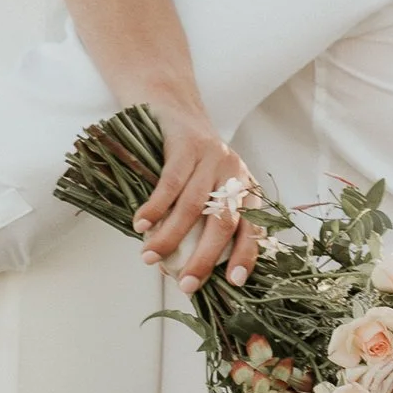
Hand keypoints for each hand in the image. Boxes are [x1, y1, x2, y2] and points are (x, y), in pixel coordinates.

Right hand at [135, 105, 261, 295]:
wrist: (174, 107)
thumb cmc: (188, 161)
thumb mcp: (207, 187)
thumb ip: (205, 220)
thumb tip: (188, 268)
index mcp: (246, 188)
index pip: (252, 227)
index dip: (246, 255)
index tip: (234, 282)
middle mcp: (235, 173)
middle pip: (223, 223)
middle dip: (204, 258)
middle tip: (186, 285)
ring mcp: (212, 157)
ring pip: (194, 206)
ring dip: (170, 236)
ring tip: (149, 258)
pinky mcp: (186, 145)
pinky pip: (171, 183)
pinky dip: (154, 207)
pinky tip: (140, 225)